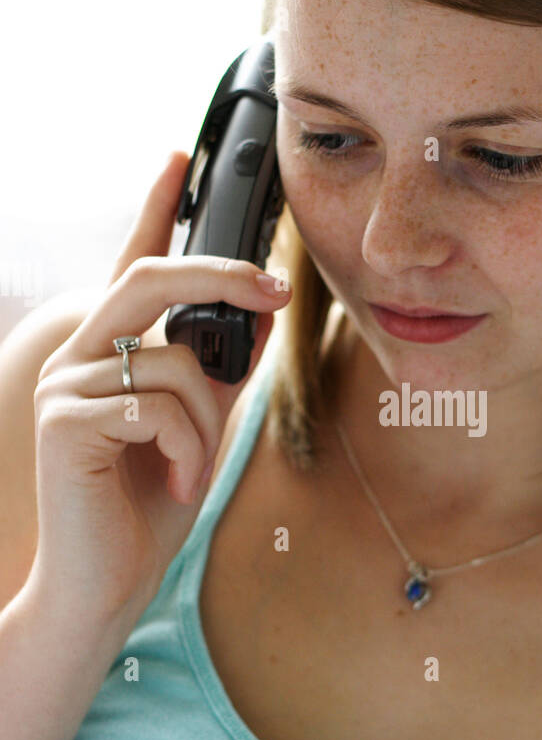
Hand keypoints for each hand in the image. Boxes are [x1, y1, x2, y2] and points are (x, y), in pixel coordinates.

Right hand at [27, 151, 290, 621]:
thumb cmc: (147, 505)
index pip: (131, 264)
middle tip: (276, 289)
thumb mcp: (200, 427)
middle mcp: (78, 356)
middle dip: (224, 277)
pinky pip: (161, 406)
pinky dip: (188, 448)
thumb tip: (261, 316)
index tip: (179, 155)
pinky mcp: (66, 421)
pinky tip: (172, 481)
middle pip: (155, 279)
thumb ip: (221, 372)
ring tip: (190, 467)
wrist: (105, 583)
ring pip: (176, 361)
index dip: (155, 207)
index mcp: (109, 351)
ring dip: (207, 422)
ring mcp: (66, 386)